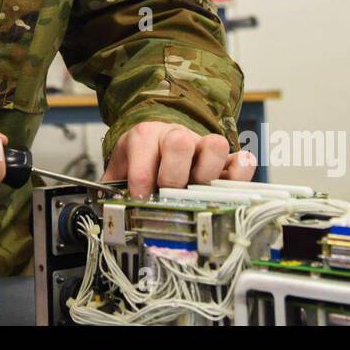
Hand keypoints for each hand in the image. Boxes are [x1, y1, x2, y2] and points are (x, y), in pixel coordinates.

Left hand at [101, 121, 256, 198]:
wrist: (159, 141)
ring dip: (205, 175)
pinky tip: (225, 192)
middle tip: (168, 196)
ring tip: (195, 193)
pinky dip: (239, 178)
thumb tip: (106, 213)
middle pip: (179, 142)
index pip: (143, 149)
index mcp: (146, 136)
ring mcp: (203, 145)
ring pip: (215, 145)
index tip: (140, 199)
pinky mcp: (227, 160)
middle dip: (172, 176)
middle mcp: (176, 136)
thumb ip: (111, 189)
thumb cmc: (141, 160)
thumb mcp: (120, 170)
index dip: (141, 178)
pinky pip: (243, 160)